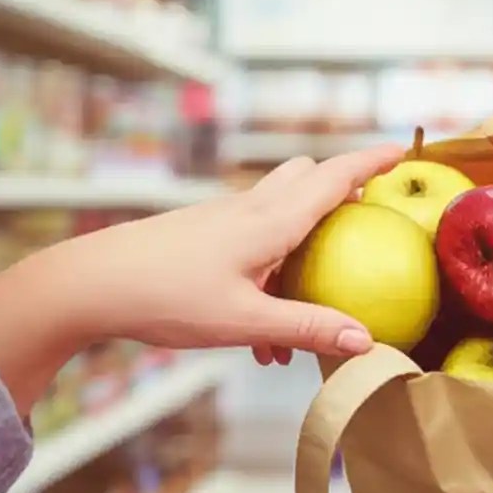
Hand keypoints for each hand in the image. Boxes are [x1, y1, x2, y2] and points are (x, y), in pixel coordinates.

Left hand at [0, 146, 402, 412]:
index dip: (371, 161)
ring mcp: (224, 218)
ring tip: (310, 309)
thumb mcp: (244, 322)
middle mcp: (250, 209)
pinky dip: (274, 271)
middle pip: (306, 176)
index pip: (334, 177)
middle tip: (364, 223)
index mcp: (270, 220)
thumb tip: (365, 342)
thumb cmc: (166, 298)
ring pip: (279, 212)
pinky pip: (254, 241)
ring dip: (304, 245)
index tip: (402, 150)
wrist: (90, 285)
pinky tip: (263, 336)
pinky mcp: (203, 235)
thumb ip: (307, 329)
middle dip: (339, 189)